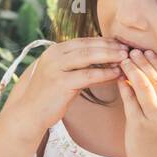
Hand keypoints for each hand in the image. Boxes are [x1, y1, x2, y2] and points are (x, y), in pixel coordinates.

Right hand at [0, 37, 127, 141]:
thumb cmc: (48, 98)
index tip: (120, 44)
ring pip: (88, 56)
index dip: (103, 41)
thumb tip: (105, 62)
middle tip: (127, 48)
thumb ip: (79, 67)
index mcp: (55, 51)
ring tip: (125, 58)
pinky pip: (87, 75)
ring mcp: (56, 68)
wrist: (29, 115)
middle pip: (87, 46)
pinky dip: (104, 73)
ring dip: (109, 56)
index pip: (83, 41)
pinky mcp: (60, 83)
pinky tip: (116, 73)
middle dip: (109, 46)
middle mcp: (54, 55)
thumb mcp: (63, 77)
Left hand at [117, 49, 156, 156]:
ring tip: (124, 59)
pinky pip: (130, 101)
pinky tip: (119, 79)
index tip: (149, 53)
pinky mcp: (138, 126)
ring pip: (143, 86)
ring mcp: (155, 119)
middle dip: (144, 62)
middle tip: (134, 50)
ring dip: (133, 70)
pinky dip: (125, 88)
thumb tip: (156, 83)